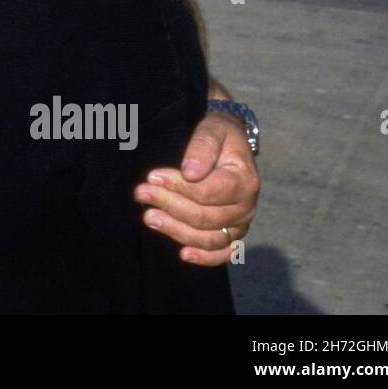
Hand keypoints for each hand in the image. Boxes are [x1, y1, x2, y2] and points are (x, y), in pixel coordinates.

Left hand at [134, 111, 258, 265]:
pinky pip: (222, 253)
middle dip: (169, 205)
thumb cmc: (219, 136)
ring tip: (149, 217)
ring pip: (209, 238)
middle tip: (141, 193)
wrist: (230, 145)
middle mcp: (246, 207)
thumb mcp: (212, 131)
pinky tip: (183, 254)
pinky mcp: (232, 234)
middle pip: (205, 217)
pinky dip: (205, 257)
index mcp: (244, 182)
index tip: (152, 176)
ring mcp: (240, 224)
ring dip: (176, 231)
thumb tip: (190, 173)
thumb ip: (201, 148)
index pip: (208, 193)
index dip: (178, 187)